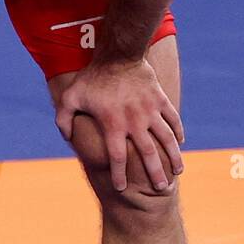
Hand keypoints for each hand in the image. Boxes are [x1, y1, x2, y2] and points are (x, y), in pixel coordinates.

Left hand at [55, 59, 183, 191]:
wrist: (118, 55)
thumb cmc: (92, 78)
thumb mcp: (71, 97)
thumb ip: (64, 118)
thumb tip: (66, 136)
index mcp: (113, 124)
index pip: (116, 157)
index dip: (118, 174)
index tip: (121, 188)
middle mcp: (134, 121)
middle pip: (148, 155)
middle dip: (155, 174)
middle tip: (161, 189)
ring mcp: (150, 111)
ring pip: (167, 140)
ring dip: (174, 157)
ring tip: (177, 172)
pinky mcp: (161, 100)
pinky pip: (173, 120)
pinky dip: (178, 132)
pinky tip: (180, 143)